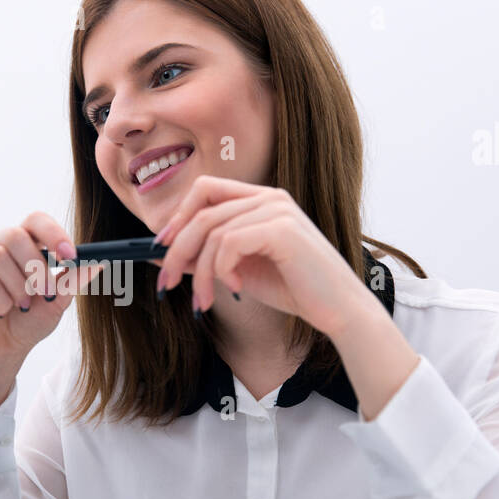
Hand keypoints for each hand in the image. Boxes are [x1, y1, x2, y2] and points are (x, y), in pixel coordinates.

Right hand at [0, 211, 102, 373]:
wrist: (2, 351)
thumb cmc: (28, 322)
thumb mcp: (57, 302)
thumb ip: (73, 281)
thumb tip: (97, 263)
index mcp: (24, 244)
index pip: (36, 220)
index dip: (53, 234)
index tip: (70, 256)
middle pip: (14, 235)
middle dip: (34, 266)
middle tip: (44, 293)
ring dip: (17, 286)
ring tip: (21, 305)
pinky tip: (1, 311)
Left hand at [151, 175, 368, 338]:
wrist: (338, 309)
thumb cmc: (294, 288)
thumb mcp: (239, 271)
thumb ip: (206, 257)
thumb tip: (161, 255)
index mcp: (260, 200)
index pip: (205, 190)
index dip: (178, 217)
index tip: (160, 248)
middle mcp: (269, 197)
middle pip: (201, 211)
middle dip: (176, 250)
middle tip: (166, 284)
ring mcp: (277, 209)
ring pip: (211, 232)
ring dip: (200, 273)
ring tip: (204, 302)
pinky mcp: (282, 229)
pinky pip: (229, 243)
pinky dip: (223, 270)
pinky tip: (237, 289)